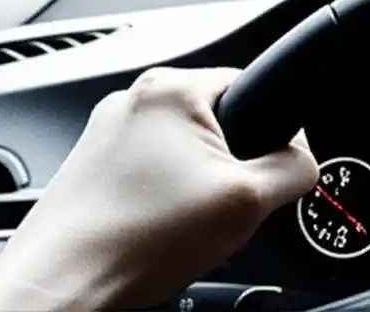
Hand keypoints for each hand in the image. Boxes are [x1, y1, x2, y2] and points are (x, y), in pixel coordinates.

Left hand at [0, 67, 316, 310]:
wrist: (65, 286)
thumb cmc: (138, 240)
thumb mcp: (249, 201)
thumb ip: (296, 169)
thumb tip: (305, 162)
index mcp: (172, 89)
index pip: (255, 84)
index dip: (274, 133)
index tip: (264, 172)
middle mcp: (134, 100)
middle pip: (221, 121)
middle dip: (232, 164)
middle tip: (223, 206)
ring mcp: (107, 133)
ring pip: (186, 150)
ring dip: (199, 184)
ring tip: (186, 222)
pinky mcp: (92, 166)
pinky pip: (154, 170)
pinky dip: (166, 196)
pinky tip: (161, 229)